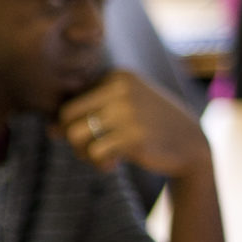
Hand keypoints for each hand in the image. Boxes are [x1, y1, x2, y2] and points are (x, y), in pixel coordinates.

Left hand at [56, 71, 210, 179]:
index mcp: (116, 76)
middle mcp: (120, 89)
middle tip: (91, 150)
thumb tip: (50, 130)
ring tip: (101, 158)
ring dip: (82, 153)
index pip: (71, 101)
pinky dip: (99, 164)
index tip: (93, 136)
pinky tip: (113, 165)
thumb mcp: (121, 110)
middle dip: (72, 139)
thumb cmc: (150, 125)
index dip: (72, 124)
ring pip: (75, 135)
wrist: (191, 143)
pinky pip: (94, 153)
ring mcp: (127, 111)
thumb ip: (88, 114)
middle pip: (67, 117)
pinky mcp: (134, 136)